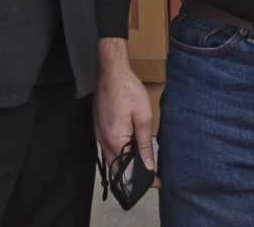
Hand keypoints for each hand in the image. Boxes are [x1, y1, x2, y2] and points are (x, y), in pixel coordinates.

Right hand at [92, 41, 154, 171]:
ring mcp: (98, 134)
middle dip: (133, 175)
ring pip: (111, 159)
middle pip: (116, 169)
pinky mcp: (98, 127)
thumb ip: (144, 145)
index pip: (127, 171)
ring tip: (142, 163)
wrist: (111, 71)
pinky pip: (107, 148)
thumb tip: (148, 166)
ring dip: (125, 164)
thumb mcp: (143, 118)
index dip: (143, 180)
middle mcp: (103, 140)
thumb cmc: (127, 90)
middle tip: (150, 175)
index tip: (155, 181)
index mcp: (115, 140)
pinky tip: (129, 148)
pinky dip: (118, 153)